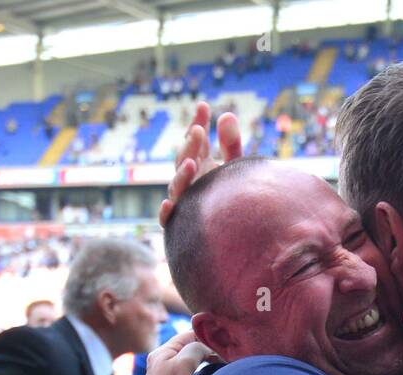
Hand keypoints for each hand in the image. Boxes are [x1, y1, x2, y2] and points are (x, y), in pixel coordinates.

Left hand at [145, 329, 216, 374]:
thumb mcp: (184, 362)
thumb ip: (195, 347)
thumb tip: (206, 348)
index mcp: (159, 353)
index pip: (186, 336)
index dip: (205, 337)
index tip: (221, 342)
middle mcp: (159, 363)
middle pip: (188, 349)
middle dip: (205, 350)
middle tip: (222, 355)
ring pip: (189, 361)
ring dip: (204, 361)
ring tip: (218, 365)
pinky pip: (187, 374)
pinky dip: (199, 372)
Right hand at [158, 102, 242, 226]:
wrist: (236, 239)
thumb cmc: (233, 200)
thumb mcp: (234, 168)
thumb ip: (231, 144)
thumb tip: (227, 114)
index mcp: (200, 165)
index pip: (195, 141)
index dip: (197, 124)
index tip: (204, 106)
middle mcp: (190, 182)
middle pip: (185, 159)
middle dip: (190, 146)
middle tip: (198, 131)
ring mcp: (184, 202)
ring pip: (177, 187)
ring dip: (182, 175)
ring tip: (193, 163)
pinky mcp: (181, 226)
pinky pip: (169, 221)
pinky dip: (166, 213)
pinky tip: (169, 205)